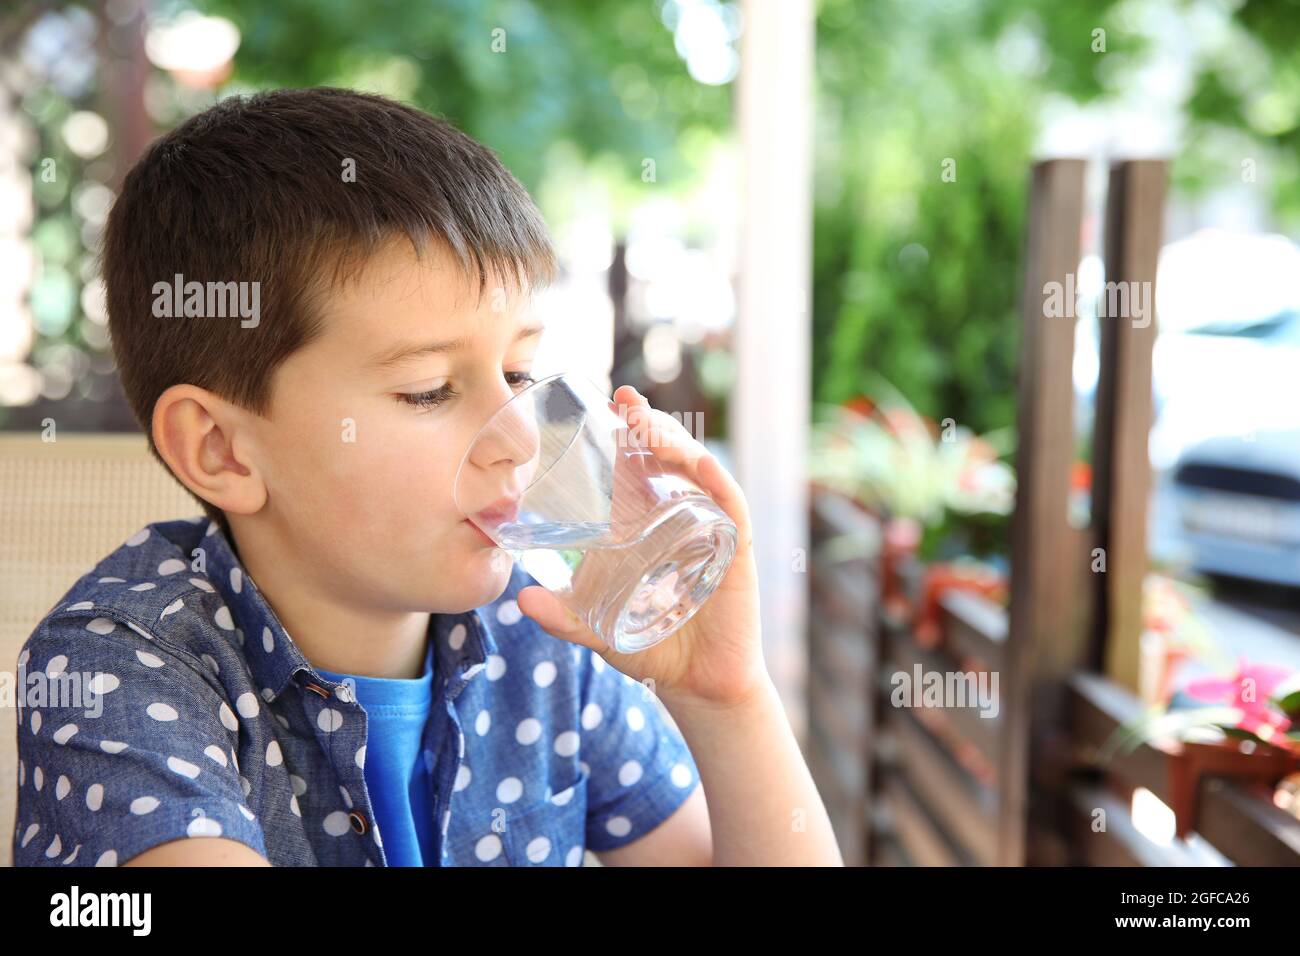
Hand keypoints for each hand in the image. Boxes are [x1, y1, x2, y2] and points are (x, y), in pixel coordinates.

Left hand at [516, 384, 767, 709]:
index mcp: (646, 525)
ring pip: (698, 471)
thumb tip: (520, 599)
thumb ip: (561, 617)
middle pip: (667, 457)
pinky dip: (718, 482)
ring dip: (676, 443)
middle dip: (649, 424)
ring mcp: (709, 530)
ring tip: (650, 427)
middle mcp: (679, 518)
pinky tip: (703, 464)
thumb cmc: (649, 648)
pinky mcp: (733, 551)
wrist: (696, 684)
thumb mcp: (594, 629)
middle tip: (625, 403)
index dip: (627, 430)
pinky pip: (730, 507)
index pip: (638, 465)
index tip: (608, 401)